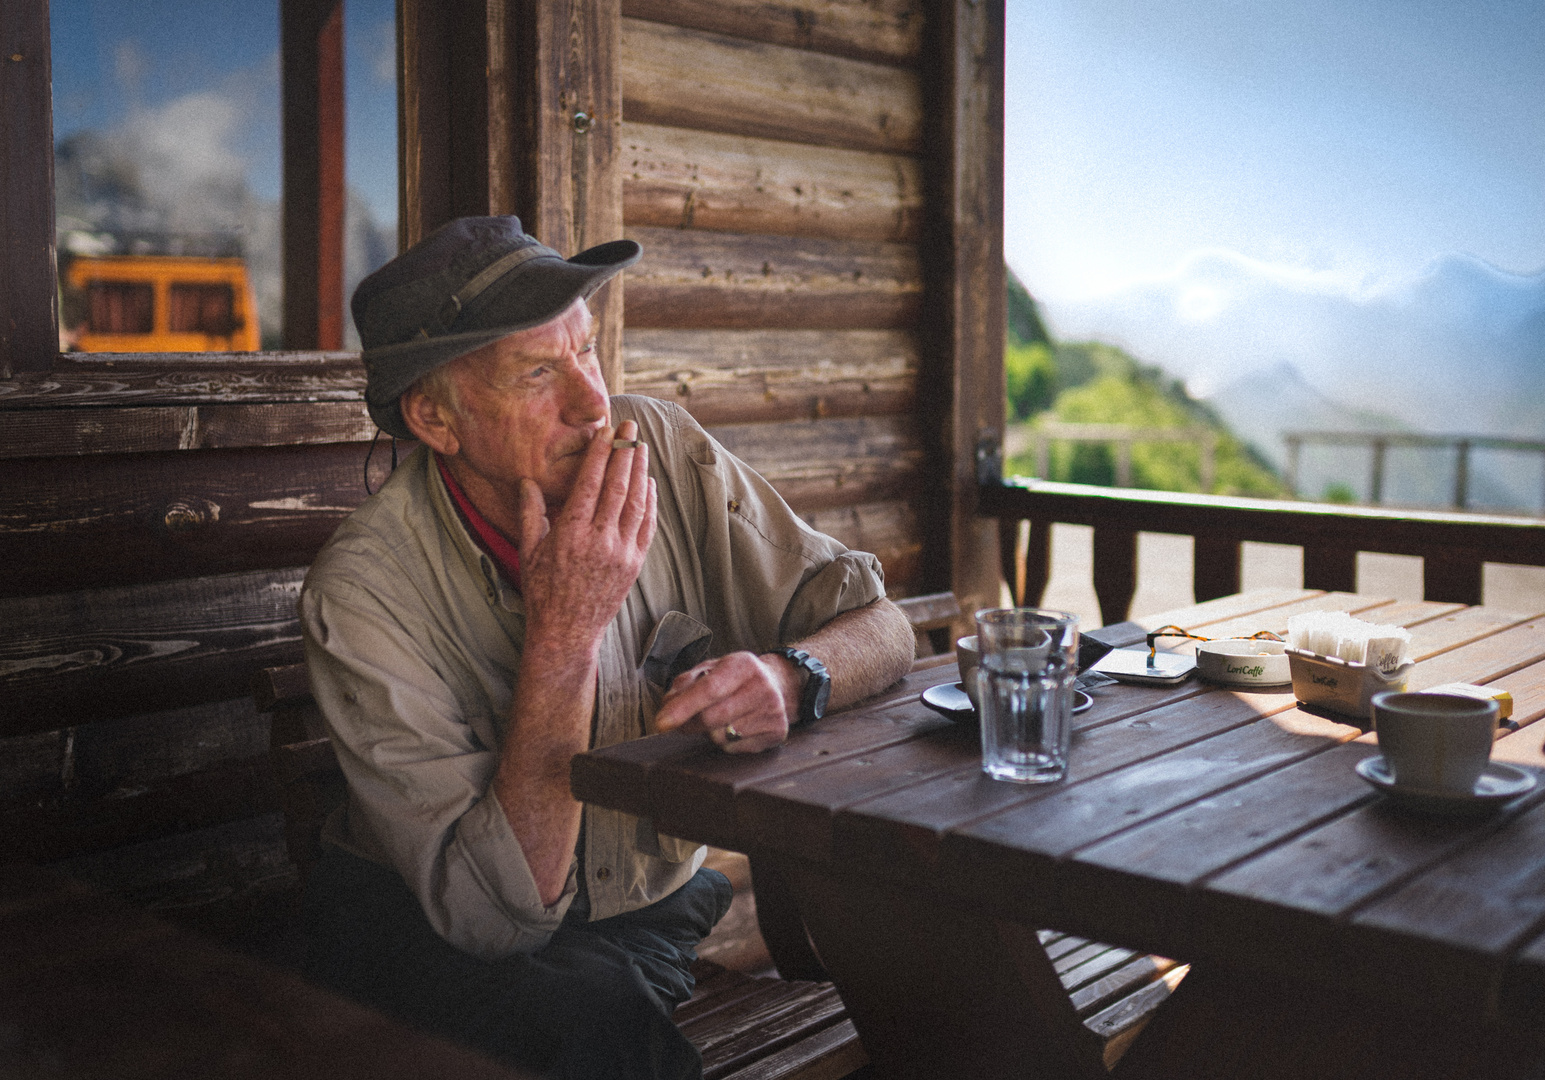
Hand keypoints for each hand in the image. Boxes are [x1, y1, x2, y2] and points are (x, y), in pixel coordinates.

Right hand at [516, 420, 656, 655]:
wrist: (566, 632)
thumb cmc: (542, 591)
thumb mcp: (528, 551)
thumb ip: (530, 513)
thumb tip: (527, 480)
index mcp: (570, 533)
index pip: (590, 482)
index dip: (601, 453)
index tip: (607, 431)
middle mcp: (599, 540)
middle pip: (618, 486)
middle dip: (625, 453)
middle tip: (631, 428)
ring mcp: (621, 553)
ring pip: (636, 502)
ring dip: (641, 472)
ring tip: (642, 448)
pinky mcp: (635, 564)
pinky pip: (646, 525)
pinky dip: (650, 502)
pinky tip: (649, 484)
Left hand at [654, 651, 799, 752]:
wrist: (779, 686)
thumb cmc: (735, 679)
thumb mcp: (711, 670)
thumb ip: (685, 684)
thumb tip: (668, 706)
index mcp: (743, 665)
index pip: (709, 689)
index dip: (682, 708)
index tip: (661, 723)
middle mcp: (762, 686)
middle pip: (712, 718)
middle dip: (689, 724)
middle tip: (683, 724)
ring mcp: (772, 711)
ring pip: (721, 737)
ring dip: (709, 733)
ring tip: (719, 718)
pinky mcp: (776, 733)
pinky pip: (735, 749)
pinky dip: (726, 742)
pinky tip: (735, 727)